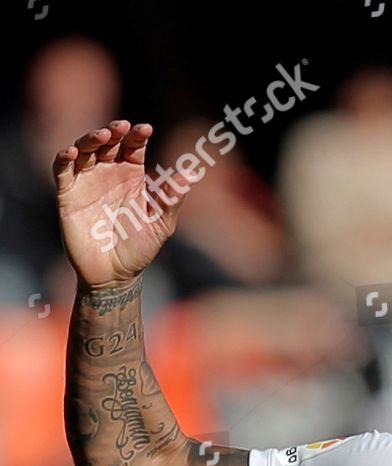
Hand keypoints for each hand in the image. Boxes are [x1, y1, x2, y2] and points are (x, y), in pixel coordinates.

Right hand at [54, 120, 183, 287]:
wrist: (115, 275)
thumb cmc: (139, 248)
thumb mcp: (160, 224)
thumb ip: (172, 197)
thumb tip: (192, 171)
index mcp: (131, 175)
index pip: (133, 146)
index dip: (137, 134)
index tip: (145, 128)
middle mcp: (108, 173)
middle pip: (108, 141)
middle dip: (113, 131)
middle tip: (120, 127)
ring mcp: (87, 181)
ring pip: (85, 149)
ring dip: (91, 139)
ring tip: (102, 135)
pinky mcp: (68, 194)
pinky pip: (62, 170)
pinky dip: (64, 158)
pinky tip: (72, 152)